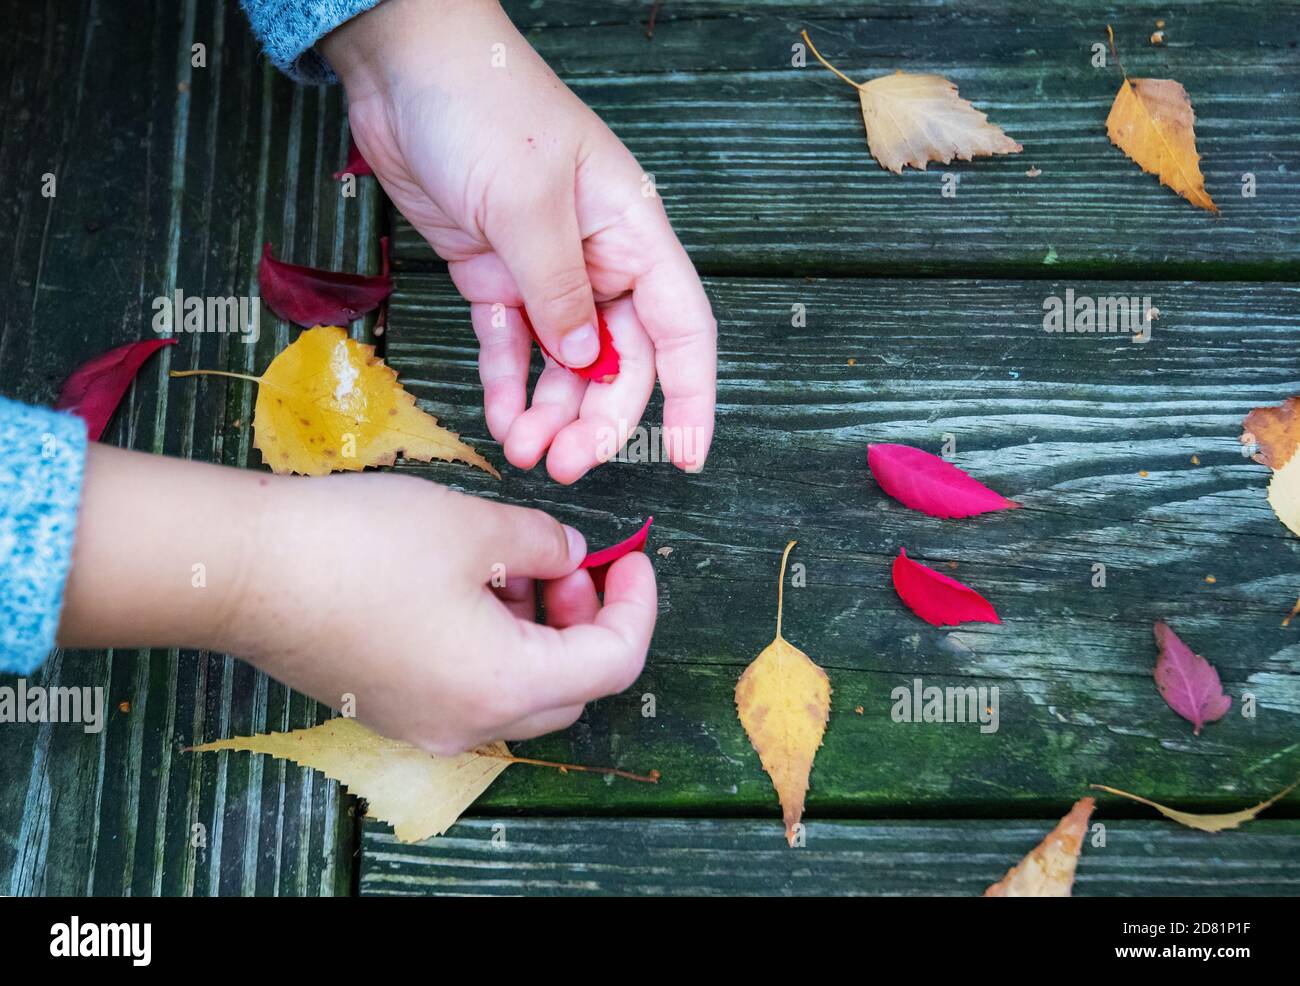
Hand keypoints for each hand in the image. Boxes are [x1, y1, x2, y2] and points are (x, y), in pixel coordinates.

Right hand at [59, 445, 656, 753]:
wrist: (242, 571)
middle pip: (569, 685)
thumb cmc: (362, 545)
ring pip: (517, 687)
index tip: (633, 557)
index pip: (614, 662)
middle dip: (586, 620)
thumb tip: (568, 554)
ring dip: (536, 628)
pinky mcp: (389, 708)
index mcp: (506, 685)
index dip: (637, 605)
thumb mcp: (475, 526)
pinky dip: (491, 641)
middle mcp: (470, 724)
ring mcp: (425, 724)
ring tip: (511, 562)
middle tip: (568, 561)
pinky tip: (465, 584)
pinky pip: (468, 686)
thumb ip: (544, 544)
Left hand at [320, 0, 715, 483]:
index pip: (682, 327)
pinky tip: (501, 420)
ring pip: (564, 364)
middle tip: (567, 464)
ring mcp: (545, 271)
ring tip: (525, 453)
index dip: (692, 394)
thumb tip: (587, 360)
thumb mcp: (527, 201)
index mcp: (631, 232)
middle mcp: (598, 259)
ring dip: (549, 413)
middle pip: (620, 360)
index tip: (688, 454)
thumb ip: (559, 289)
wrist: (403, 65)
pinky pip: (510, 347)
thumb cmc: (482, 105)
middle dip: (597, 418)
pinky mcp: (495, 278)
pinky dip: (507, 386)